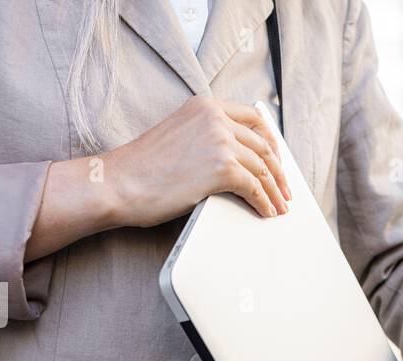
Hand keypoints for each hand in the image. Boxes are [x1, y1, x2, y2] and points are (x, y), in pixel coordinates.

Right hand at [105, 96, 290, 225]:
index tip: (278, 158)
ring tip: (280, 205)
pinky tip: (267, 212)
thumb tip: (234, 159)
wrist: (117, 183)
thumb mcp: (178, 136)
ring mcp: (220, 141)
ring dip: (275, 191)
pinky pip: (255, 188)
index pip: (252, 118)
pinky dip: (264, 202)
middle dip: (278, 171)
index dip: (271, 141)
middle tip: (285, 189)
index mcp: (205, 106)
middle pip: (263, 145)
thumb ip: (205, 137)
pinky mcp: (221, 168)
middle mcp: (215, 118)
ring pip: (262, 168)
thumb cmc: (141, 168)